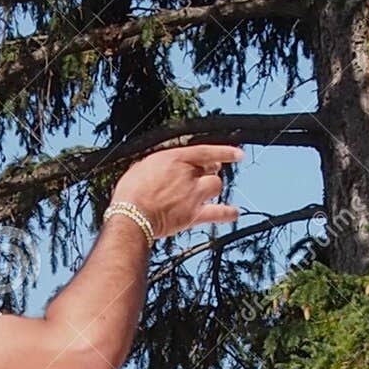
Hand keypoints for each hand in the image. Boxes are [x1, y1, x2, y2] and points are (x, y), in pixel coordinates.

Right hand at [111, 143, 243, 239]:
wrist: (132, 216)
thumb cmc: (130, 192)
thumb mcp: (141, 167)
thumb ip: (158, 165)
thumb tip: (162, 168)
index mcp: (175, 159)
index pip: (206, 152)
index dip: (225, 152)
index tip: (237, 154)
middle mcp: (188, 174)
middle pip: (211, 170)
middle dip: (211, 171)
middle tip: (208, 173)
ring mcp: (193, 194)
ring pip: (216, 186)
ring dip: (213, 188)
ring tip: (209, 192)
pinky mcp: (193, 214)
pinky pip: (218, 213)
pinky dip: (228, 213)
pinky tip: (234, 214)